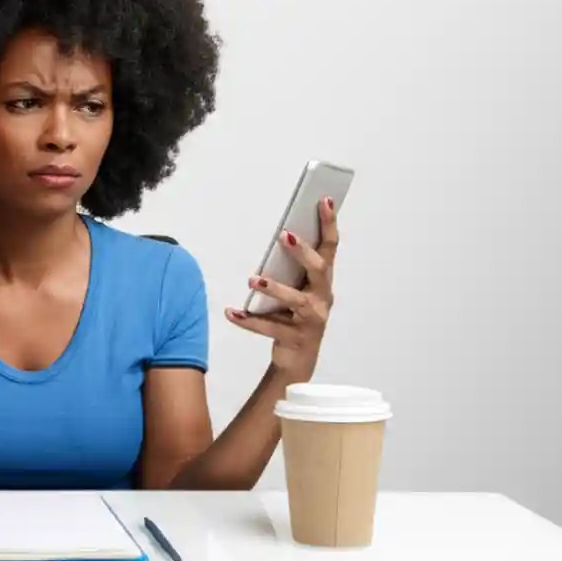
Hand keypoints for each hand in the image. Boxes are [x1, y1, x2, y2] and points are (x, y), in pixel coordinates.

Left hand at [226, 195, 339, 379]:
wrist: (297, 359)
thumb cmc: (295, 316)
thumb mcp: (296, 289)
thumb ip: (291, 267)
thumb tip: (280, 235)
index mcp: (323, 281)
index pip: (330, 248)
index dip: (329, 224)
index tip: (324, 200)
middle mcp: (322, 298)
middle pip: (318, 270)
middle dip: (302, 252)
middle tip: (283, 235)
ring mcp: (311, 320)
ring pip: (295, 301)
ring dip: (274, 288)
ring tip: (252, 280)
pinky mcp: (295, 338)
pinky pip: (270, 328)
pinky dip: (249, 320)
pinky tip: (231, 313)